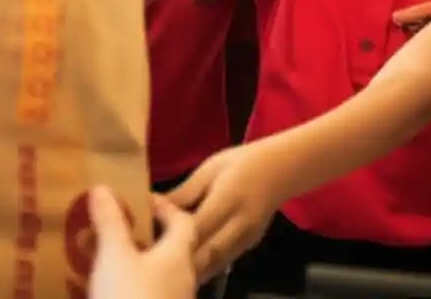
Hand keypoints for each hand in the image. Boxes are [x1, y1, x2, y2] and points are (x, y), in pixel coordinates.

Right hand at [89, 186, 196, 298]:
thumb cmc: (130, 296)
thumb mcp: (115, 256)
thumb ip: (110, 222)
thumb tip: (102, 188)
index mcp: (178, 254)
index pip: (183, 221)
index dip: (165, 206)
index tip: (142, 199)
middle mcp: (184, 277)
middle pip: (173, 247)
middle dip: (149, 234)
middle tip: (122, 226)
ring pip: (160, 272)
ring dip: (139, 261)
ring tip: (110, 256)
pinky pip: (151, 291)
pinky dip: (133, 283)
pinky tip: (112, 287)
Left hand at [165, 148, 278, 281]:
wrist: (281, 169)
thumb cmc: (241, 163)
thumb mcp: (209, 169)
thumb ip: (184, 192)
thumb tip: (155, 205)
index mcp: (228, 199)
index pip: (197, 225)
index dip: (171, 232)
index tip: (148, 230)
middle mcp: (240, 224)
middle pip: (205, 252)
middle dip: (178, 258)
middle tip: (152, 257)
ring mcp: (247, 238)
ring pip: (214, 263)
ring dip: (190, 267)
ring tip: (165, 265)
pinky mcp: (249, 246)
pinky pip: (223, 262)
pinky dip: (204, 266)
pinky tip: (186, 264)